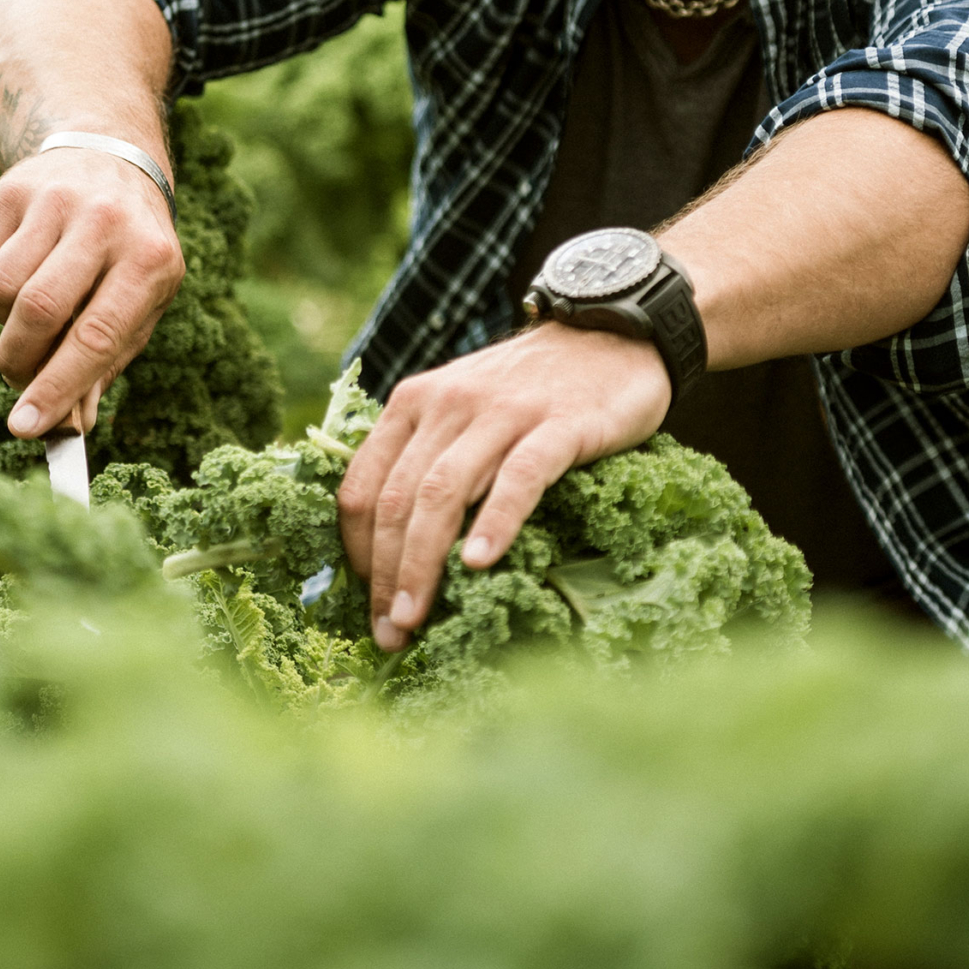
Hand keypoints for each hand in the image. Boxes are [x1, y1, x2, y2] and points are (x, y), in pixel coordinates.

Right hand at [0, 148, 184, 436]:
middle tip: (19, 380)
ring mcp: (55, 200)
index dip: (58, 387)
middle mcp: (105, 222)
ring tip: (31, 316)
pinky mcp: (9, 191)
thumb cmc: (131, 251)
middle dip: (20, 362)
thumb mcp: (143, 301)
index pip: (97, 336)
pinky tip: (20, 273)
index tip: (26, 428)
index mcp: (151, 258)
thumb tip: (72, 424)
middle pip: (40, 311)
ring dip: (4, 323)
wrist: (110, 159)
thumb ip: (109, 361)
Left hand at [336, 322, 670, 650]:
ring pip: (442, 493)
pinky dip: (495, 523)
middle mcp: (448, 402)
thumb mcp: (464, 408)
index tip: (368, 604)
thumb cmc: (534, 389)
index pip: (362, 487)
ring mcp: (503, 410)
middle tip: (390, 634)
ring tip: (416, 618)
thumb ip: (429, 457)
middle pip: (396, 499)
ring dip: (422, 563)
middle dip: (384, 575)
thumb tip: (395, 550)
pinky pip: (518, 478)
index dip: (356, 554)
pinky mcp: (560, 423)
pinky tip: (480, 565)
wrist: (613, 334)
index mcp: (414, 403)